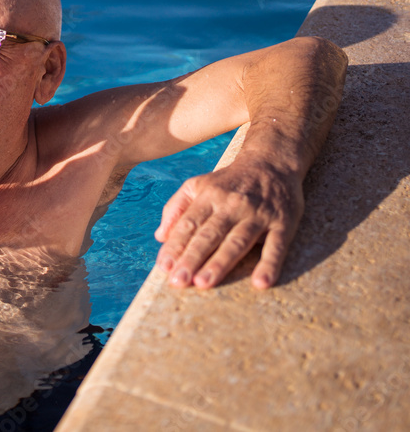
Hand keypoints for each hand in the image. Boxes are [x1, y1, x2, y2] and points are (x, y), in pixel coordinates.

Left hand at [154, 156, 302, 289]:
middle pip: (209, 235)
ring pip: (236, 241)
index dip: (175, 246)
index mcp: (209, 196)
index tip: (163, 267)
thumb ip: (176, 207)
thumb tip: (160, 237)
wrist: (271, 161)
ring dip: (220, 263)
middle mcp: (232, 204)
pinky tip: (261, 283)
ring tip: (203, 283)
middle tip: (178, 281)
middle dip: (191, 258)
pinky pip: (276, 245)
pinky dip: (270, 264)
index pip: (188, 224)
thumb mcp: (197, 185)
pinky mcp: (283, 222)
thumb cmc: (228, 181)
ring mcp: (258, 214)